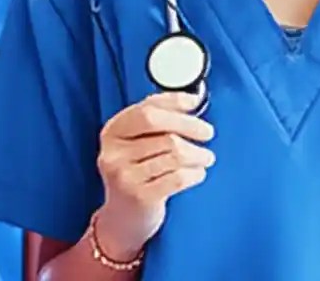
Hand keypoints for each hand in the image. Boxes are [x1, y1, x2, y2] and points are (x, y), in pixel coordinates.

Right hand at [94, 92, 213, 256]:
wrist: (122, 220)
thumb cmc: (137, 173)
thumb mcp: (137, 142)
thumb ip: (158, 117)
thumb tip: (191, 99)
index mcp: (112, 131)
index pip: (148, 109)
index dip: (175, 103)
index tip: (195, 104)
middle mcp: (113, 153)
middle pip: (163, 131)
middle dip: (191, 127)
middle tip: (207, 133)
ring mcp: (124, 176)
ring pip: (175, 154)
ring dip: (198, 155)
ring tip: (205, 158)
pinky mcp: (139, 197)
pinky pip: (179, 177)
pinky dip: (195, 173)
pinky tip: (197, 174)